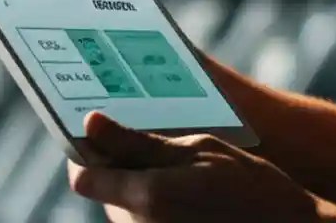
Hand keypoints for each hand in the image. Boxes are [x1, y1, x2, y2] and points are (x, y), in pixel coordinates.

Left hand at [67, 111, 319, 221]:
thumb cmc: (251, 188)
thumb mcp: (202, 149)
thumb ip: (140, 142)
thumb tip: (92, 122)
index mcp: (144, 196)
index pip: (84, 175)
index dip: (90, 150)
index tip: (105, 131)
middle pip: (105, 191)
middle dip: (123, 167)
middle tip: (159, 142)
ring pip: (126, 207)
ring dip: (144, 185)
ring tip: (186, 170)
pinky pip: (147, 221)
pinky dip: (160, 205)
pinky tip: (193, 194)